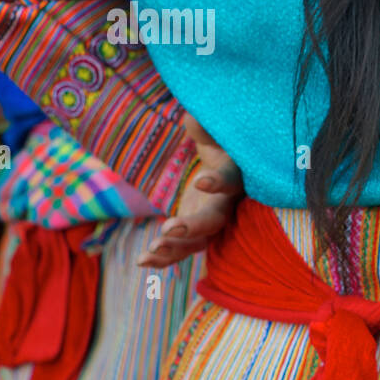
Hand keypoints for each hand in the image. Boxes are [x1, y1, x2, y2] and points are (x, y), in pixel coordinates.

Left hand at [137, 114, 242, 267]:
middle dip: (194, 226)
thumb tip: (192, 117)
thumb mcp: (215, 134)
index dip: (219, 181)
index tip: (201, 181)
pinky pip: (184, 249)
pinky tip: (142, 262)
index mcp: (237, 176)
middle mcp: (230, 204)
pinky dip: (164, 258)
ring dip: (176, 248)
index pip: (232, 179)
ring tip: (151, 249)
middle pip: (216, 219)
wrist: (229, 163)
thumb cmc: (221, 144)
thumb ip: (205, 128)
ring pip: (200, 241)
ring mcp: (214, 223)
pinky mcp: (199, 234)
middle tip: (169, 229)